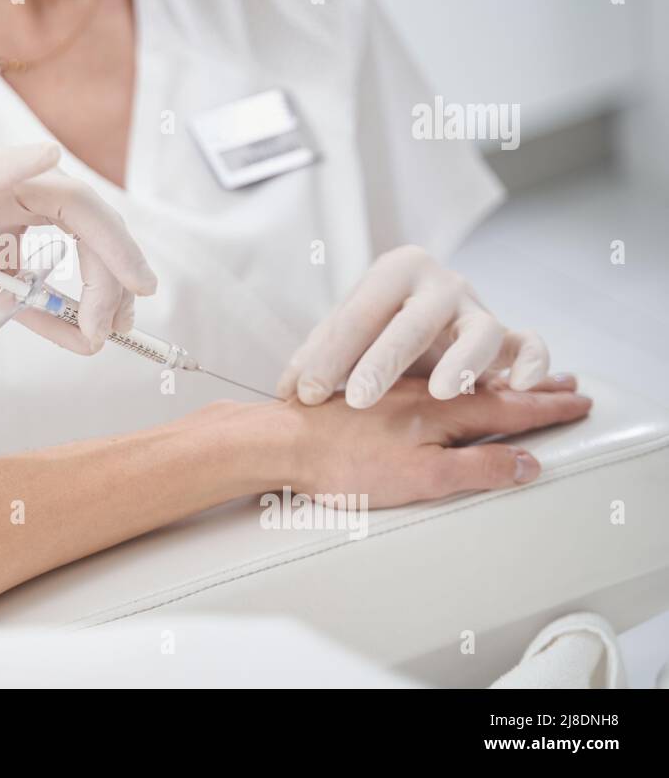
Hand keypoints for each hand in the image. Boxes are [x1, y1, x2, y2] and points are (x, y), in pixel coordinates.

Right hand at [0, 143, 156, 352]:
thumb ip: (41, 311)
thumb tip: (91, 342)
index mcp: (31, 202)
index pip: (95, 229)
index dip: (121, 270)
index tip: (131, 316)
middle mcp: (22, 184)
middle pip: (93, 219)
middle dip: (116, 277)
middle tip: (116, 327)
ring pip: (71, 205)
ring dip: (99, 259)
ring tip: (100, 316)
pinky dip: (23, 165)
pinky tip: (45, 158)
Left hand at [270, 374, 589, 507]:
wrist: (280, 441)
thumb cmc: (345, 464)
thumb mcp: (422, 477)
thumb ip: (477, 469)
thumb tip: (527, 465)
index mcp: (445, 409)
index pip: (511, 408)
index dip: (547, 408)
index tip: (578, 401)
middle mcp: (426, 390)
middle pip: (490, 387)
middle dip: (530, 388)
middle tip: (567, 384)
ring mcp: (400, 389)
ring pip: (460, 381)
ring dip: (497, 382)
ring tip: (523, 385)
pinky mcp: (377, 395)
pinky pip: (432, 381)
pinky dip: (458, 383)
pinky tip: (454, 388)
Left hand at [276, 245, 548, 408]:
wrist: (418, 326)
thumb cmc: (374, 333)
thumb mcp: (344, 338)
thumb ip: (316, 360)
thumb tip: (289, 392)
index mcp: (394, 272)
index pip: (358, 314)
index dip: (330, 355)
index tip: (307, 394)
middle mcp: (441, 282)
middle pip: (413, 322)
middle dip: (384, 361)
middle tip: (359, 398)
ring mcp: (478, 307)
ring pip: (479, 331)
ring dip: (462, 362)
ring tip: (441, 392)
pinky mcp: (508, 337)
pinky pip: (530, 345)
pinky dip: (533, 363)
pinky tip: (521, 386)